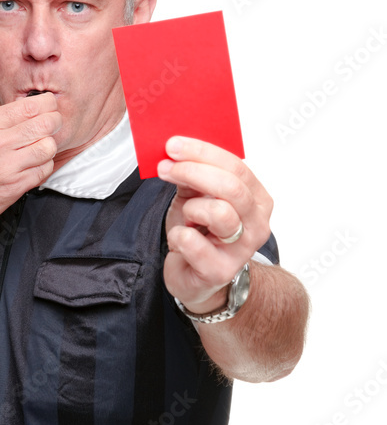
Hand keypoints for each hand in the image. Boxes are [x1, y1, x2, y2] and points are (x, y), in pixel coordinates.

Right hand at [0, 92, 61, 230]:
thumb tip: (24, 110)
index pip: (29, 106)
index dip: (47, 104)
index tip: (50, 106)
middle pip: (44, 124)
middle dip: (54, 122)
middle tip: (53, 124)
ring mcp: (8, 166)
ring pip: (48, 148)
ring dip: (49, 146)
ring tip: (40, 147)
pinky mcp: (16, 186)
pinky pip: (44, 170)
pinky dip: (44, 166)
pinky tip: (34, 164)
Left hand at [158, 136, 272, 312]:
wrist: (196, 279)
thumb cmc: (200, 235)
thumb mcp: (196, 199)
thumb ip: (192, 177)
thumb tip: (176, 152)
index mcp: (256, 199)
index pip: (237, 167)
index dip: (203, 153)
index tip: (174, 145)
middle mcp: (257, 224)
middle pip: (232, 187)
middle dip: (194, 172)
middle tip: (166, 168)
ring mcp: (241, 250)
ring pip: (220, 214)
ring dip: (192, 209)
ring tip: (185, 216)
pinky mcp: (220, 271)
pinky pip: (193, 242)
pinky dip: (178, 235)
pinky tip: (180, 239)